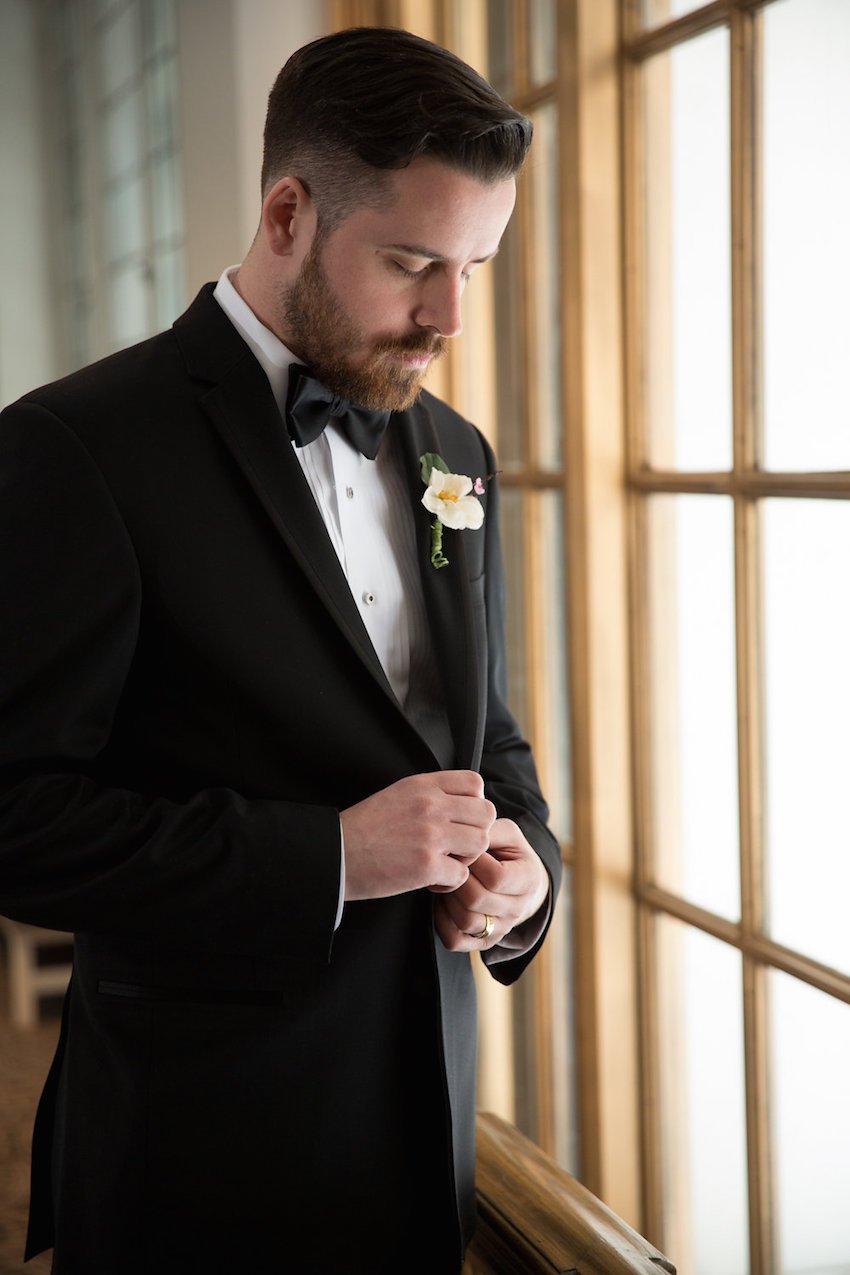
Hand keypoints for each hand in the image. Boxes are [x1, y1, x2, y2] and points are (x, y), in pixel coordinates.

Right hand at [340, 771, 495, 900]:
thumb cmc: (364, 829)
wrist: (335, 855)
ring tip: (444, 863)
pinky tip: (431, 881)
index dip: (474, 804)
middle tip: (456, 847)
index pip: (475, 784)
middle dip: (475, 833)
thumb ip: (431, 794)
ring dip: (467, 859)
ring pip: (480, 843)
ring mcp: (430, 835)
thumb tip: (462, 802)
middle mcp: (431, 806)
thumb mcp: (398, 795)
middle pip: (486, 814)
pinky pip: (462, 875)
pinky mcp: (426, 865)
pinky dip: (449, 883)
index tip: (459, 820)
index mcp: (423, 786)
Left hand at [433, 817, 548, 951]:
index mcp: (528, 880)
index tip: (467, 851)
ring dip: (448, 899)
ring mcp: (501, 929)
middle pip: (477, 900)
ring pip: (465, 921)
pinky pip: (454, 940)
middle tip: (451, 865)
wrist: (519, 882)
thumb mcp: (506, 834)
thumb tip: (462, 837)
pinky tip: (444, 901)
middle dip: (457, 879)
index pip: (496, 878)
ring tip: (448, 881)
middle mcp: (518, 909)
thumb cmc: (508, 853)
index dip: (474, 861)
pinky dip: (441, 920)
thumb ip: (487, 830)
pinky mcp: (483, 942)